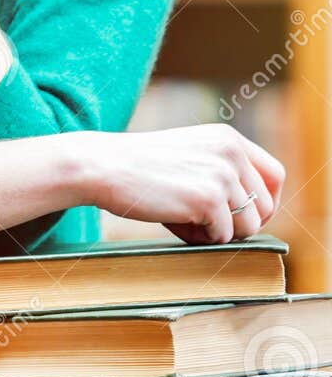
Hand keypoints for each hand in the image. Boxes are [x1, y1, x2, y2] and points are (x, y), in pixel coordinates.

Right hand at [77, 124, 286, 243]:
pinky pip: (222, 236)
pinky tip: (172, 221)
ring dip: (218, 232)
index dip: (266, 202)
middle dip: (239, 223)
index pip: (275, 175)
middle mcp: (231, 153)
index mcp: (228, 138)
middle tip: (205, 224)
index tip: (245, 216)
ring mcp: (222, 175)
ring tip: (184, 220)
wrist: (101, 165)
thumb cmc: (137, 166)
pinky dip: (199, 237)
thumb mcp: (189, 155)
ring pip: (247, 226)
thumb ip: (220, 172)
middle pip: (264, 207)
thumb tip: (251, 214)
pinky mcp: (209, 199)